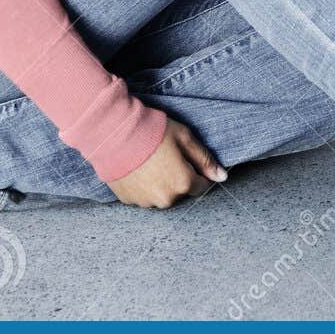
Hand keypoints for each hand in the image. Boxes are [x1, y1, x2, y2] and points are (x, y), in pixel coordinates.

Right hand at [107, 118, 226, 208]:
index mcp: (183, 183)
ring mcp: (145, 201)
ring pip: (161, 195)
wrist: (112, 134)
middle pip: (180, 191)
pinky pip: (143, 195)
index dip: (199, 171)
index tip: (190, 160)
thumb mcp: (184, 138)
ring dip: (161, 183)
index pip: (201, 185)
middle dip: (179, 177)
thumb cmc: (152, 132)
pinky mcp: (128, 200)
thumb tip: (222, 176)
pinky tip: (138, 169)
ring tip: (151, 161)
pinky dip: (143, 185)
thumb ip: (204, 159)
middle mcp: (165, 199)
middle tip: (168, 156)